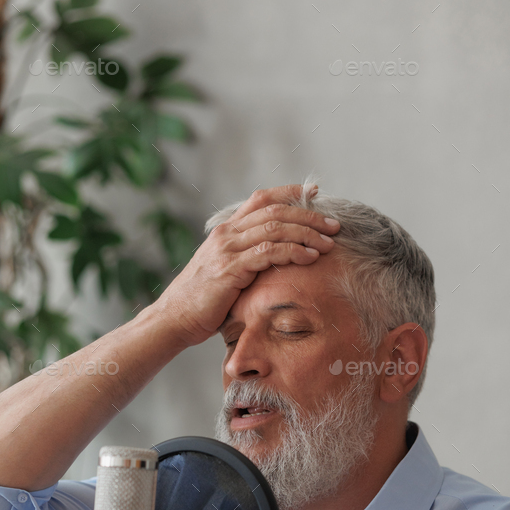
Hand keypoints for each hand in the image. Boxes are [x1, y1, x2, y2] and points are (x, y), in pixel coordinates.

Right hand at [155, 185, 340, 345]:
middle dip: (309, 215)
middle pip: (275, 211)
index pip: (262, 198)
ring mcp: (227, 250)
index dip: (290, 192)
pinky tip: (310, 258)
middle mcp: (227, 234)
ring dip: (307, 233)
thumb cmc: (203, 300)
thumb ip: (246, 258)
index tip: (315, 191)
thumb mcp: (225, 271)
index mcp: (226, 230)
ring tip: (329, 243)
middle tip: (334, 225)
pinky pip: (268, 252)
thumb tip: (276, 258)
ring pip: (275, 228)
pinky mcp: (230, 269)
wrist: (175, 318)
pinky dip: (293, 252)